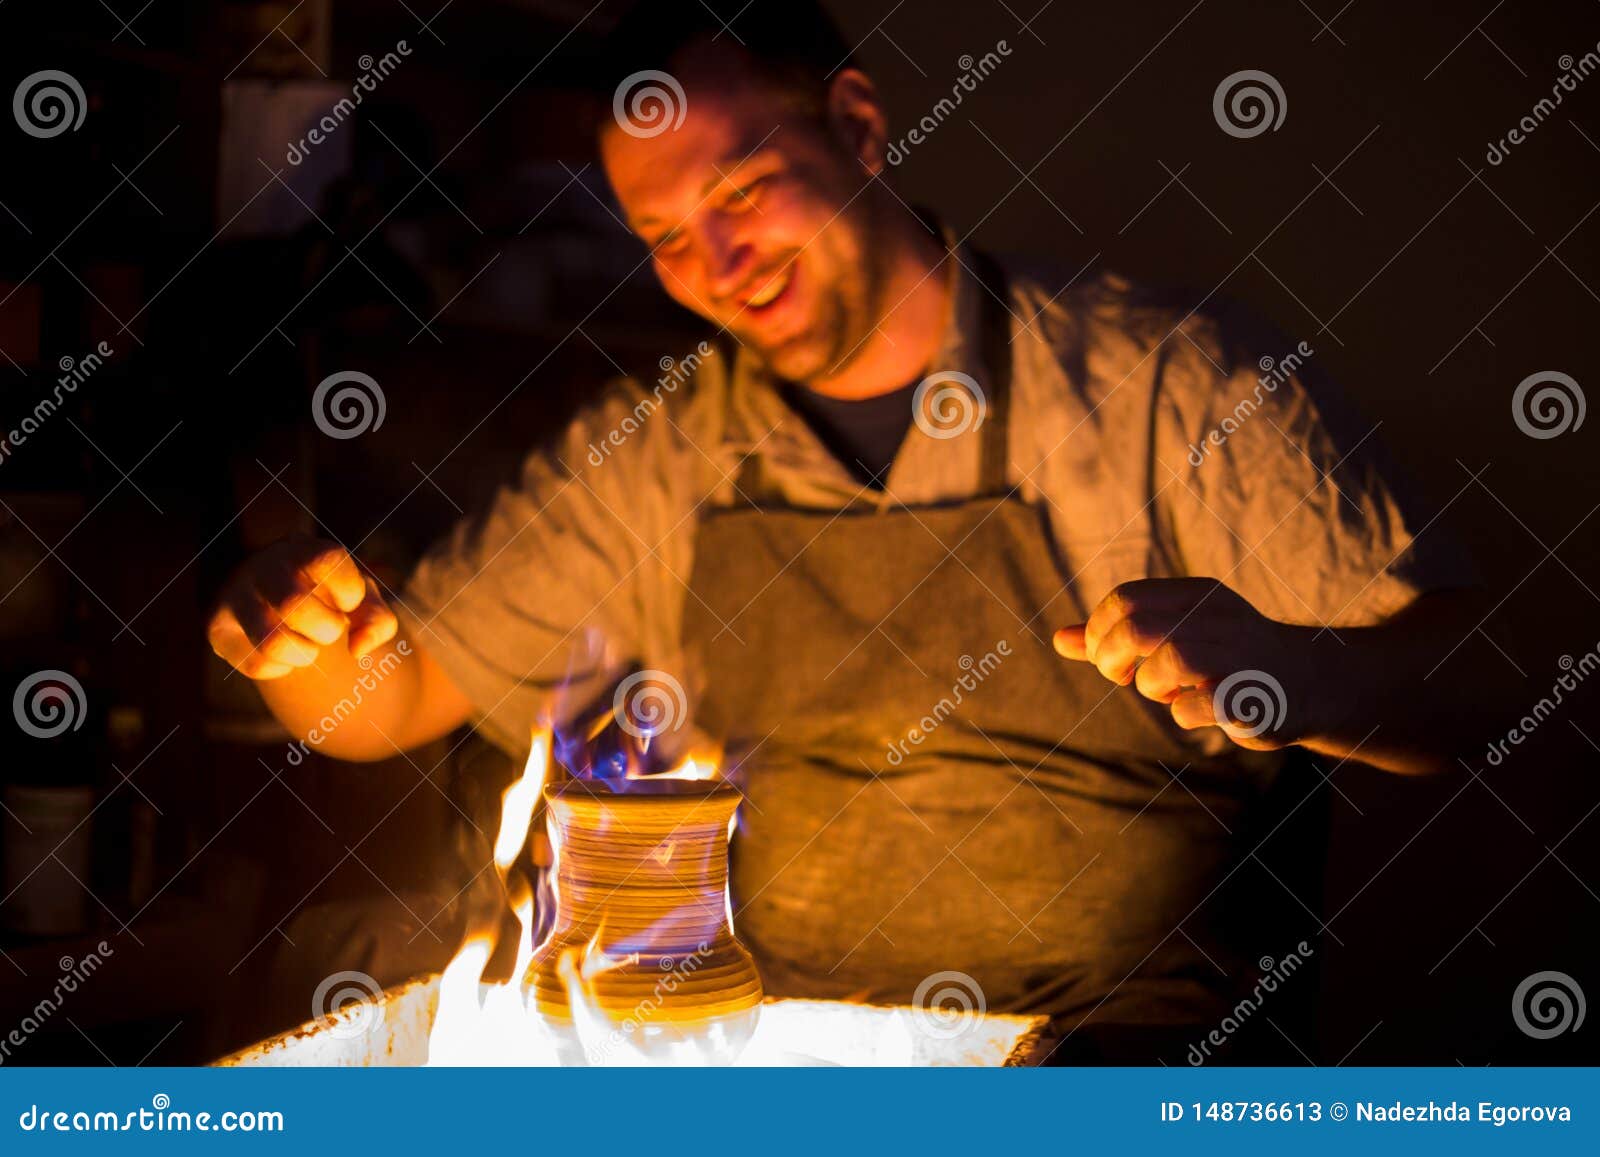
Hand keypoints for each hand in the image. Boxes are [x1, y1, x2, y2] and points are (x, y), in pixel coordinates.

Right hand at [208, 538, 398, 679]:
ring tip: (310, 647)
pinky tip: (285, 653)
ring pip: (272, 641)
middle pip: (294, 604)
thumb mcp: (363, 604)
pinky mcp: (216, 628)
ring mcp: (234, 594)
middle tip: (331, 629)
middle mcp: (262, 564)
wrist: (287, 610)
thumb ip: (378, 621)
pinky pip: (255, 664)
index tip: (348, 601)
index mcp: (303, 548)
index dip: (349, 589)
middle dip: (327, 629)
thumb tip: (358, 649)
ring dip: (305, 655)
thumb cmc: (332, 600)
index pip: (329, 560)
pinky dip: (282, 668)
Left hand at [1052, 578, 1306, 750]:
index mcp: (1196, 595)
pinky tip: (1194, 710)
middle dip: (1112, 658)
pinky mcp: (1251, 695)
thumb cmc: (1228, 658)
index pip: (1124, 599)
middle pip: (1136, 627)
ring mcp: (1238, 654)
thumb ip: (1117, 637)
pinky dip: (1183, 714)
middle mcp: (1217, 617)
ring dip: (1150, 685)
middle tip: (1122, 678)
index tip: (1110, 657)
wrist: (1310, 684)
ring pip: (1168, 660)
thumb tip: (1058, 639)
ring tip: (1165, 692)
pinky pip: (1198, 705)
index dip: (1100, 631)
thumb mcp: (1176, 634)